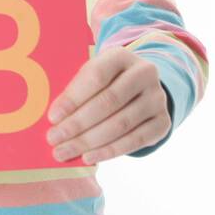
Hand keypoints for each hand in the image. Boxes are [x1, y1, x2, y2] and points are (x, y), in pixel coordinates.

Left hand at [45, 46, 170, 163]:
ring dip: (89, 141)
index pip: (96, 77)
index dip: (73, 99)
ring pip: (121, 124)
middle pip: (108, 102)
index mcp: (121, 56)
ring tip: (64, 151)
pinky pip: (136, 140)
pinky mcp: (163, 122)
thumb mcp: (90, 74)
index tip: (52, 118)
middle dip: (77, 124)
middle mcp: (144, 74)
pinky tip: (88, 157)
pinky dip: (110, 151)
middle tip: (53, 139)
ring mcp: (157, 98)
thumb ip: (74, 91)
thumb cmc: (103, 81)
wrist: (139, 87)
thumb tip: (54, 120)